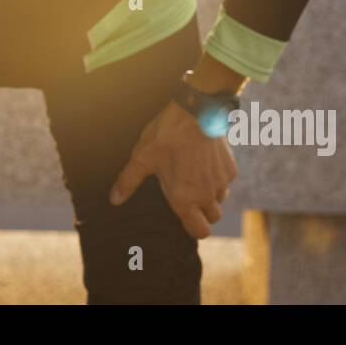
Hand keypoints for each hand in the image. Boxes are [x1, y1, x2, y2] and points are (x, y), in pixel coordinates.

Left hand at [108, 100, 236, 239]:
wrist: (195, 112)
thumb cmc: (166, 136)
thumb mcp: (142, 158)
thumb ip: (128, 182)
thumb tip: (114, 200)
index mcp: (185, 199)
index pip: (200, 232)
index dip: (193, 228)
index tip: (184, 218)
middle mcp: (207, 195)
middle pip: (212, 218)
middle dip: (202, 213)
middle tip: (187, 196)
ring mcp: (222, 181)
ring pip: (220, 200)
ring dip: (210, 196)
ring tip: (194, 179)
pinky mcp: (231, 167)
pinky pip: (226, 181)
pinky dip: (217, 178)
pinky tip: (204, 163)